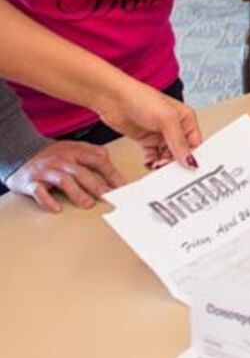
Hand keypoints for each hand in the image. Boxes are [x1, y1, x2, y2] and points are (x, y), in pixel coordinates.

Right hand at [3, 141, 123, 212]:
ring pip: (64, 181)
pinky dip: (48, 201)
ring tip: (88, 204)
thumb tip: (113, 168)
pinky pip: (39, 191)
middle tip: (108, 197)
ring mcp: (46, 170)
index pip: (98, 159)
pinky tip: (56, 209)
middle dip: (97, 185)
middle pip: (82, 172)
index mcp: (75, 151)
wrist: (20, 154)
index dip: (111, 172)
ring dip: (78, 193)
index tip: (121, 186)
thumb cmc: (52, 156)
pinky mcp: (31, 182)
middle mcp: (62, 159)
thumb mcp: (73, 148)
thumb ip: (91, 154)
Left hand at [92, 78, 201, 169]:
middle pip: (181, 152)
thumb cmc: (141, 98)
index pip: (195, 143)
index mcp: (186, 119)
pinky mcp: (146, 140)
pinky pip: (153, 156)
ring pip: (167, 156)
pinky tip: (149, 162)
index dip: (191, 156)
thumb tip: (190, 160)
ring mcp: (160, 134)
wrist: (113, 99)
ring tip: (156, 164)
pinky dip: (152, 162)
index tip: (185, 167)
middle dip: (174, 161)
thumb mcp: (167, 120)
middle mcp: (175, 127)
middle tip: (166, 165)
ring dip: (162, 163)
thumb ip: (179, 142)